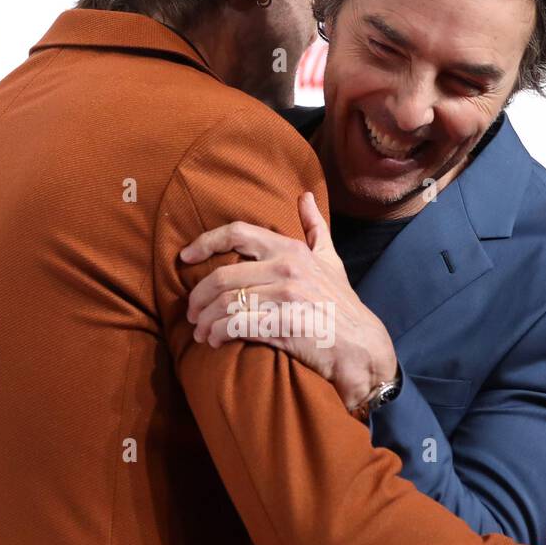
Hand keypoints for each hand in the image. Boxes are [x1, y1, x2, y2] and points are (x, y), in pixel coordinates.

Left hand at [180, 191, 397, 409]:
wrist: (360, 346)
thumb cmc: (341, 304)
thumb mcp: (330, 260)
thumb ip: (315, 228)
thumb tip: (306, 197)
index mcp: (291, 249)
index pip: (237, 233)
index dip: (205, 242)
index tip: (185, 257)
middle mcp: (286, 268)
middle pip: (222, 276)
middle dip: (198, 298)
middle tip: (192, 313)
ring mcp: (285, 296)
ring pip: (225, 304)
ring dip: (206, 321)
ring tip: (202, 332)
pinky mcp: (283, 324)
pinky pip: (236, 326)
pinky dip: (219, 334)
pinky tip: (215, 341)